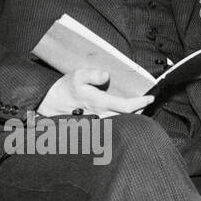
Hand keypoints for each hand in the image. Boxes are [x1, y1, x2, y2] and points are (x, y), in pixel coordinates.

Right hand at [36, 68, 153, 117]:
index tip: (150, 97)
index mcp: (99, 103)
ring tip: (138, 108)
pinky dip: (121, 120)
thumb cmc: (64, 90)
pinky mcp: (94, 126)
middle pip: (127, 117)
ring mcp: (98, 123)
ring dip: (131, 117)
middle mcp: (100, 116)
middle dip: (139, 111)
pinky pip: (113, 125)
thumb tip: (106, 75)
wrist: (50, 104)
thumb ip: (92, 75)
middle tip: (147, 102)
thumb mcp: (76, 76)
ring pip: (121, 122)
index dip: (141, 103)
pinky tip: (123, 116)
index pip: (126, 106)